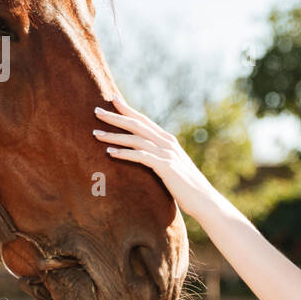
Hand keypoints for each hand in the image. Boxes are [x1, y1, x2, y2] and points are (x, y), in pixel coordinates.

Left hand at [93, 95, 215, 217]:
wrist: (205, 200)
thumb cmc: (187, 187)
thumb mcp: (172, 167)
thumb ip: (160, 158)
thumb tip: (144, 157)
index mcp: (168, 140)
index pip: (144, 120)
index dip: (128, 109)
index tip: (112, 98)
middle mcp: (167, 143)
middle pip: (137, 125)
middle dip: (116, 117)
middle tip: (96, 111)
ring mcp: (167, 154)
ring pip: (136, 139)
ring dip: (114, 135)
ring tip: (95, 133)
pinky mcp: (165, 166)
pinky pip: (141, 156)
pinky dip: (124, 153)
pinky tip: (109, 153)